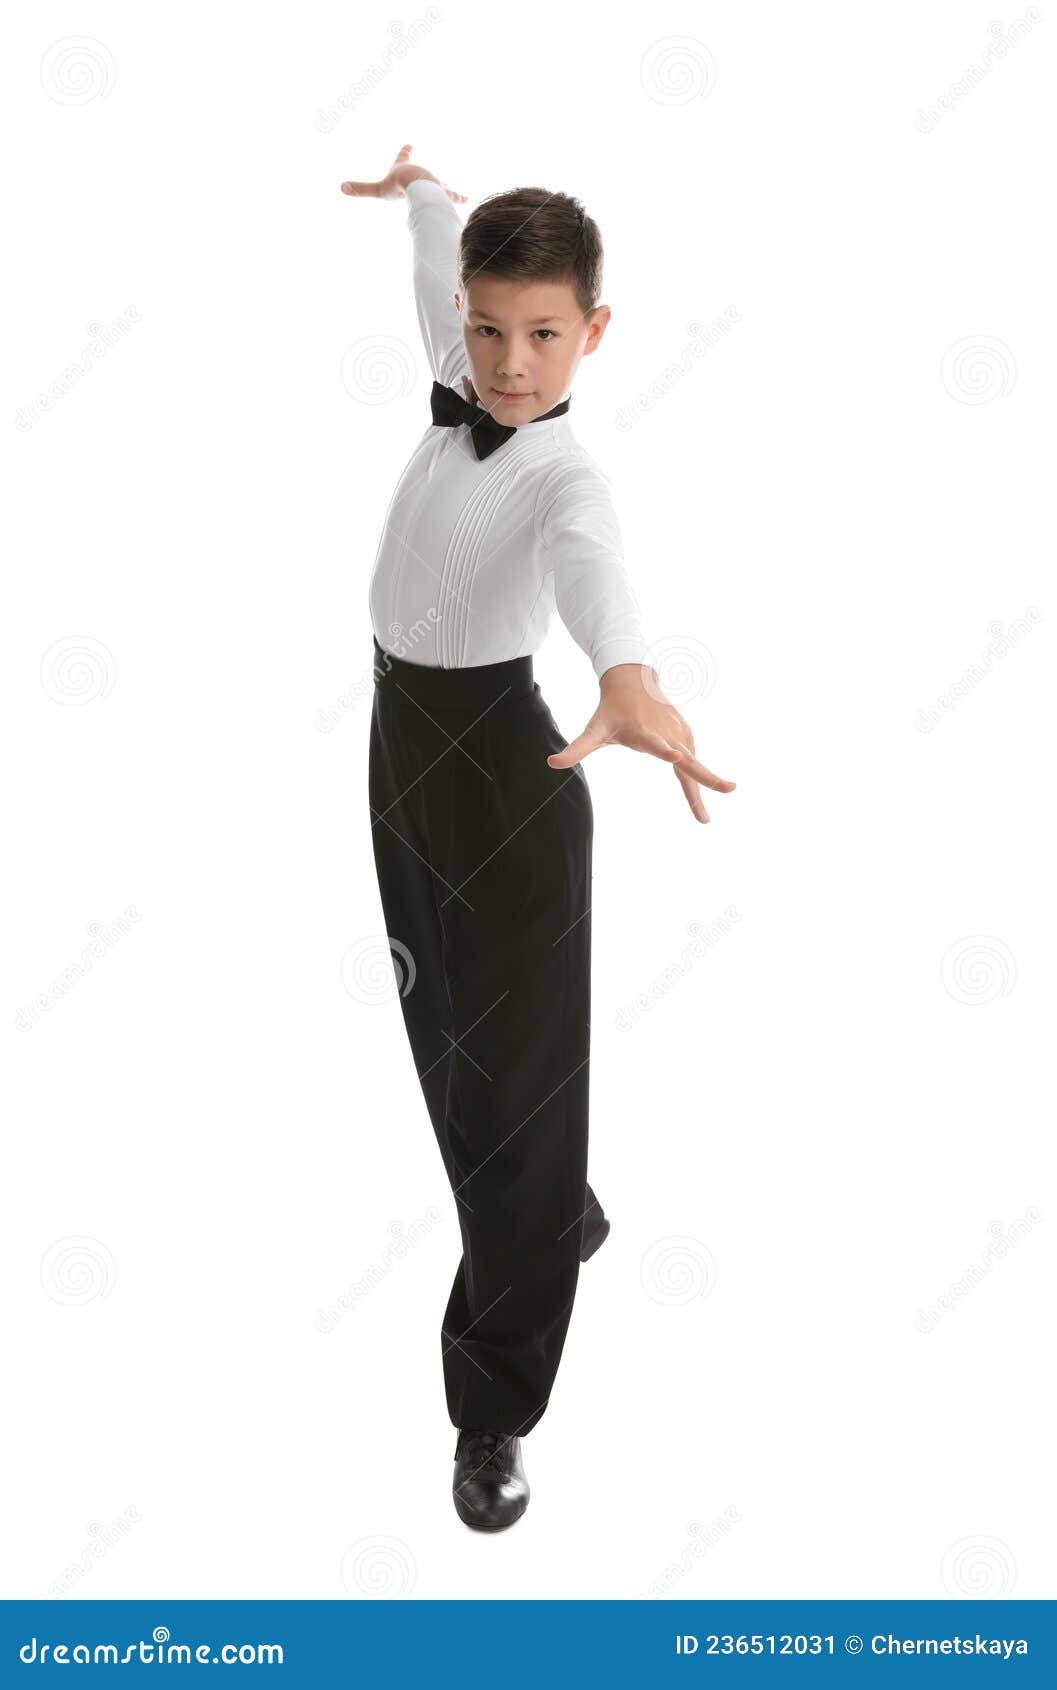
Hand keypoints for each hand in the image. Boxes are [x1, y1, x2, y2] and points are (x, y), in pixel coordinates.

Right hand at [340, 142, 466, 203]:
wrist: (417, 185)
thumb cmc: (397, 184)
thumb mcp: (377, 189)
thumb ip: (361, 189)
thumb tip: (341, 187)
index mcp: (403, 170)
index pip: (403, 157)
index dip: (404, 152)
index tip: (409, 144)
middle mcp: (420, 173)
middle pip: (421, 172)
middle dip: (423, 172)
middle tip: (427, 172)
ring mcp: (431, 182)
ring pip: (437, 185)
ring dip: (443, 188)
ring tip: (450, 191)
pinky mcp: (442, 192)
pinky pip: (451, 196)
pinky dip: (456, 197)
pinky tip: (465, 199)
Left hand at [545, 663, 736, 823]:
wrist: (633, 680)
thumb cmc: (611, 709)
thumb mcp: (594, 730)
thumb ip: (576, 749)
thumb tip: (551, 763)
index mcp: (644, 733)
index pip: (656, 744)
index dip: (665, 752)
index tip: (677, 759)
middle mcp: (666, 733)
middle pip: (689, 759)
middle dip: (708, 776)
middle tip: (729, 790)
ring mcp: (680, 734)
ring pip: (695, 765)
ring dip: (708, 785)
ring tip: (705, 817)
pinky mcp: (686, 734)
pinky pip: (693, 760)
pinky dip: (700, 777)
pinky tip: (707, 790)